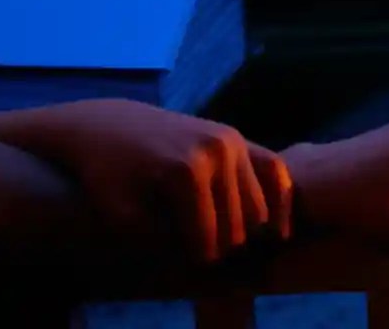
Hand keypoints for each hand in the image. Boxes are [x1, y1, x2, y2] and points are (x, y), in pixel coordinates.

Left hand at [0, 100, 291, 261]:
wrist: (110, 125)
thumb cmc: (108, 174)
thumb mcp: (120, 214)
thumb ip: (159, 240)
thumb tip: (200, 253)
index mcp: (187, 172)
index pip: (208, 237)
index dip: (197, 258)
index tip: (186, 263)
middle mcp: (218, 153)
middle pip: (237, 225)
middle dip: (222, 246)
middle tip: (204, 252)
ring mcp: (232, 141)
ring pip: (258, 207)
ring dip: (244, 230)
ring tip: (223, 237)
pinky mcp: (238, 136)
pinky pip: (275, 172)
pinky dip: (281, 201)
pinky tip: (278, 228)